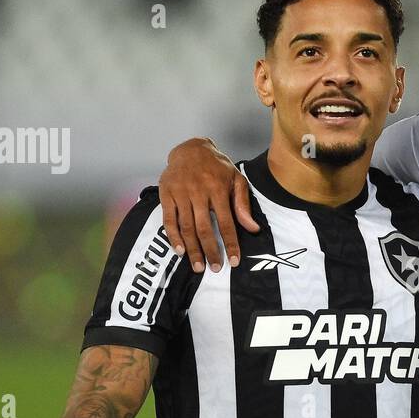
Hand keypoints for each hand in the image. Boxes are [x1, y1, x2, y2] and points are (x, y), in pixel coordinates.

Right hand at [159, 137, 257, 273]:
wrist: (191, 148)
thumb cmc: (217, 166)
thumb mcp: (236, 179)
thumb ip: (243, 204)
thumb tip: (252, 228)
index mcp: (218, 189)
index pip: (226, 222)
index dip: (230, 244)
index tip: (234, 261)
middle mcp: (198, 192)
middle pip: (204, 228)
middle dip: (210, 251)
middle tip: (214, 269)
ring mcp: (180, 193)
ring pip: (186, 227)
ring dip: (192, 249)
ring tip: (198, 266)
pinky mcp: (166, 193)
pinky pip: (168, 219)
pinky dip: (173, 236)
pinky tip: (179, 250)